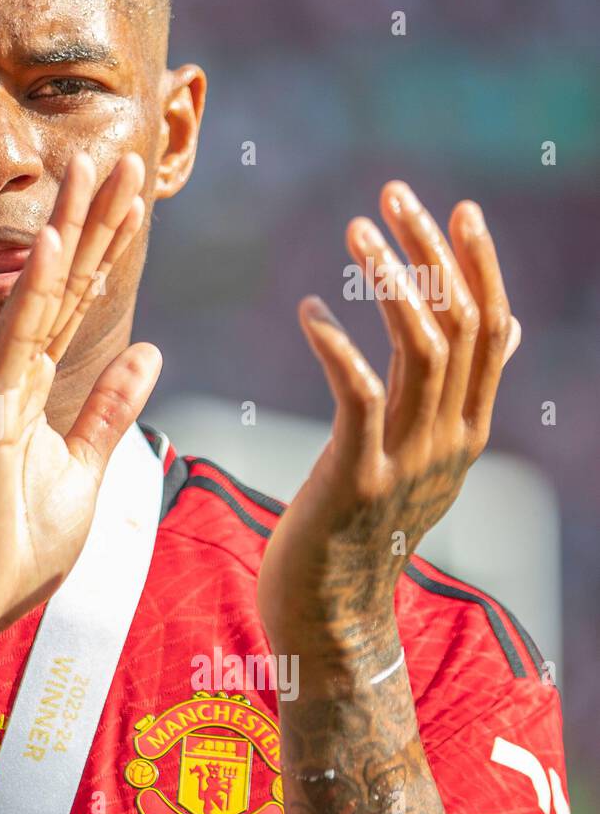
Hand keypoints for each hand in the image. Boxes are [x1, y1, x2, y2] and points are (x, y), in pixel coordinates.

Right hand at [0, 151, 160, 646]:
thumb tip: (150, 354)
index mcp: (31, 387)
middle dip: (97, 219)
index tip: (136, 198)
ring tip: (94, 168)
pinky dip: (38, 284)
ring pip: (39, 293)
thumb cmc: (14, 547)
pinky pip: (16, 335)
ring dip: (69, 229)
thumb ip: (109, 409)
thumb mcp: (83, 468)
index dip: (108, 250)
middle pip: (63, 284)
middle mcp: (8, 374)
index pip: (76, 305)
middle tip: (125, 156)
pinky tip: (60, 237)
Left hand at [256, 181, 520, 660]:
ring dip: (389, 279)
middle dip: (432, 250)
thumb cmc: (361, 531)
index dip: (478, 264)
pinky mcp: (360, 478)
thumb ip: (460, 394)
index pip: (489, 328)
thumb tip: (502, 330)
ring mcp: (410, 460)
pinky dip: (338, 345)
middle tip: (393, 195)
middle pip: (461, 323)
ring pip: (419, 347)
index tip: (455, 207)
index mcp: (469, 428)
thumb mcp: (425, 456)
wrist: (332, 618)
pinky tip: (310, 310)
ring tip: (355, 230)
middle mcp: (452, 439)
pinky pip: (360, 395)